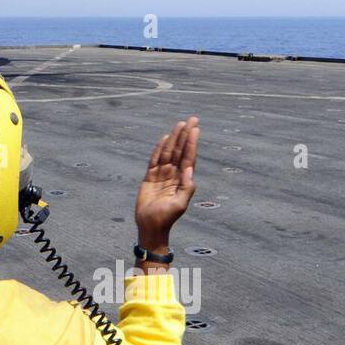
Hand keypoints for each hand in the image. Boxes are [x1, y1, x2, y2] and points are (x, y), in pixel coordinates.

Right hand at [134, 117, 199, 250]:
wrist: (151, 226)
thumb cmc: (167, 217)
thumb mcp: (180, 204)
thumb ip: (187, 187)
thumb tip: (189, 169)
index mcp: (182, 179)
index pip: (188, 156)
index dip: (191, 142)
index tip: (195, 128)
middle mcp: (173, 174)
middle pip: (180, 150)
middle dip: (185, 135)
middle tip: (192, 119)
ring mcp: (161, 174)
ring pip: (168, 152)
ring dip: (174, 138)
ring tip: (180, 124)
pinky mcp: (149, 177)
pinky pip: (154, 159)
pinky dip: (159, 148)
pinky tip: (164, 138)